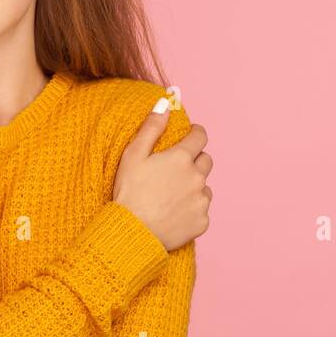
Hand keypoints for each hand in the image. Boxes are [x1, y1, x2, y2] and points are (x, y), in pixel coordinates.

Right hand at [112, 98, 212, 251]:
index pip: (200, 136)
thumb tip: (165, 104)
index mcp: (181, 158)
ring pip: (204, 186)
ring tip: (170, 195)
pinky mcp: (202, 221)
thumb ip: (151, 128)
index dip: (195, 134)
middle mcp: (197, 177)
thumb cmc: (129, 192)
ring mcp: (201, 200)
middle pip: (206, 160)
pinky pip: (201, 210)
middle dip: (194, 161)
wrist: (132, 232)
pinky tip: (172, 213)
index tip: (189, 136)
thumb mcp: (133, 155)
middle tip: (173, 170)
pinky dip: (191, 209)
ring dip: (193, 186)